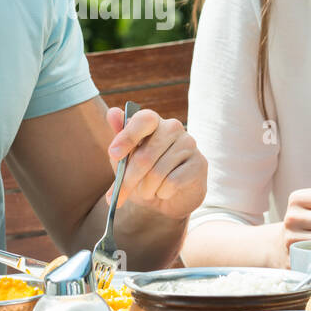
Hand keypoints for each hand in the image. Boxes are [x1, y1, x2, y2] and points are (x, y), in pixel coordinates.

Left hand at [104, 106, 207, 220]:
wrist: (171, 197)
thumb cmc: (144, 174)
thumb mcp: (126, 160)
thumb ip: (119, 139)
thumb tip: (112, 113)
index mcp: (154, 122)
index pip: (144, 119)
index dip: (127, 136)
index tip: (113, 154)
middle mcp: (173, 128)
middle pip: (145, 156)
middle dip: (128, 181)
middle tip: (118, 196)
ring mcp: (189, 144)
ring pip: (157, 173)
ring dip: (146, 189)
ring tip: (146, 191)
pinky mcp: (199, 163)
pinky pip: (172, 183)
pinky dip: (162, 192)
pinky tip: (164, 191)